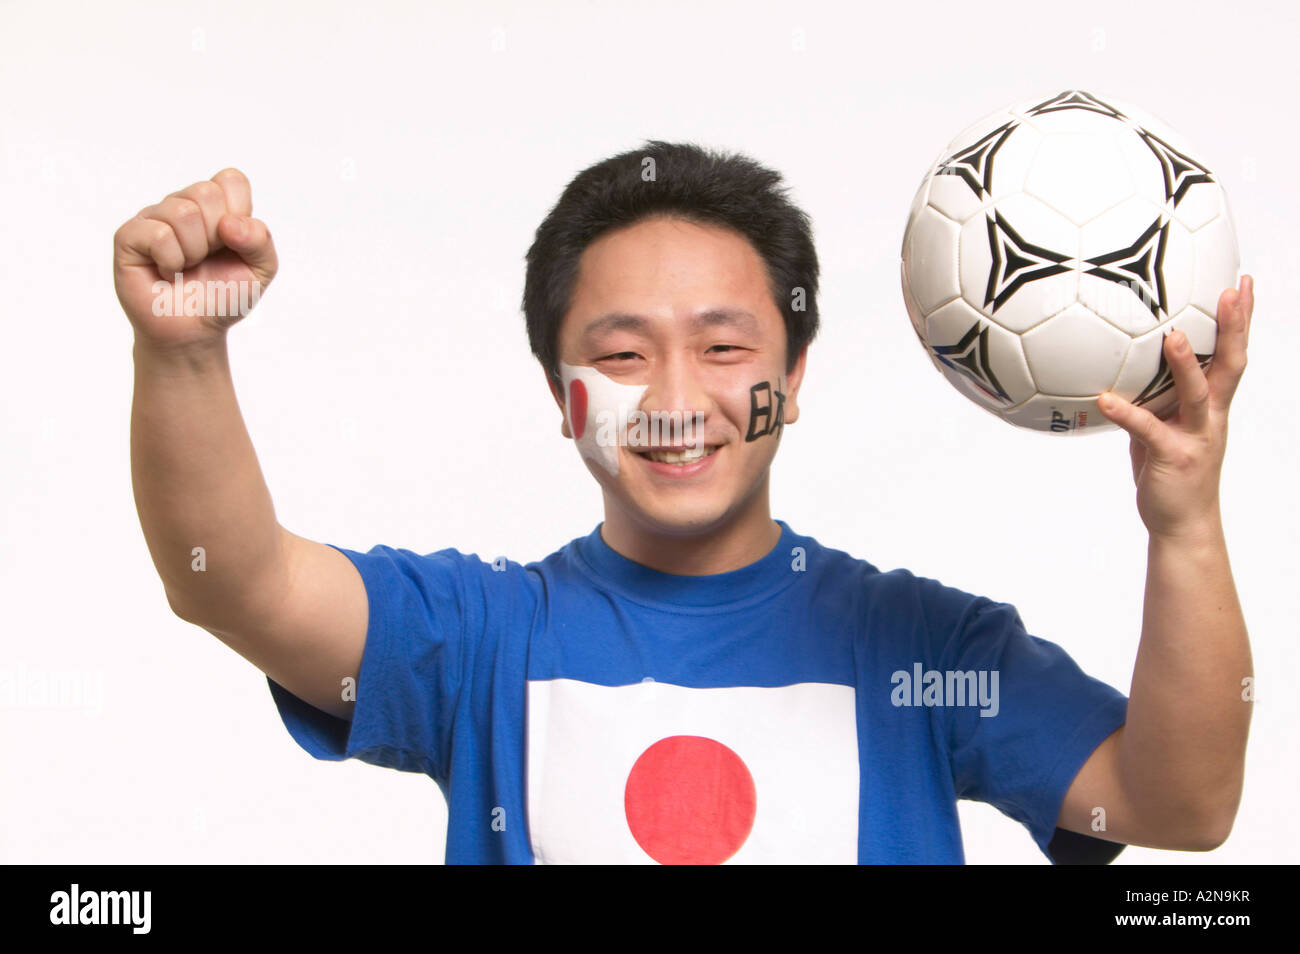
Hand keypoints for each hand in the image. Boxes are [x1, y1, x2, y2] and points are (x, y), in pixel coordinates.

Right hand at [113, 168, 277, 348]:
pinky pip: (158, 233)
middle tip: (206, 259)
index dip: (239, 213)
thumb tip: (229, 223)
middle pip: (206, 193)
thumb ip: (261, 240)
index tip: (232, 243)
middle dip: (216, 237)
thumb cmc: (223, 296)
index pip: (231, 180)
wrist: (194, 331)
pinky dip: (171, 261)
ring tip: (186, 267)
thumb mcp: (260, 270)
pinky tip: (166, 272)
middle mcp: (181, 205)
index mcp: (214, 205)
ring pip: (182, 212)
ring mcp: (153, 217)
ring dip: (194, 252)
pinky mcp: (128, 236)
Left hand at [1096, 275, 1252, 541]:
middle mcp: (1211, 416)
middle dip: (1233, 328)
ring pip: (1197, 395)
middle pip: (1230, 365)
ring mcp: (1196, 436)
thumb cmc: (1170, 471)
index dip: (1240, 321)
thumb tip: (1123, 363)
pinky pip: (1148, 431)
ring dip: (1186, 365)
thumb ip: (1154, 396)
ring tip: (1174, 336)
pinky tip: (1105, 398)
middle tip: (1232, 292)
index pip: (1231, 355)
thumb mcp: (1164, 425)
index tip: (1242, 284)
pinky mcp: (1173, 458)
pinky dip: (1126, 413)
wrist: (1182, 523)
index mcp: (1212, 406)